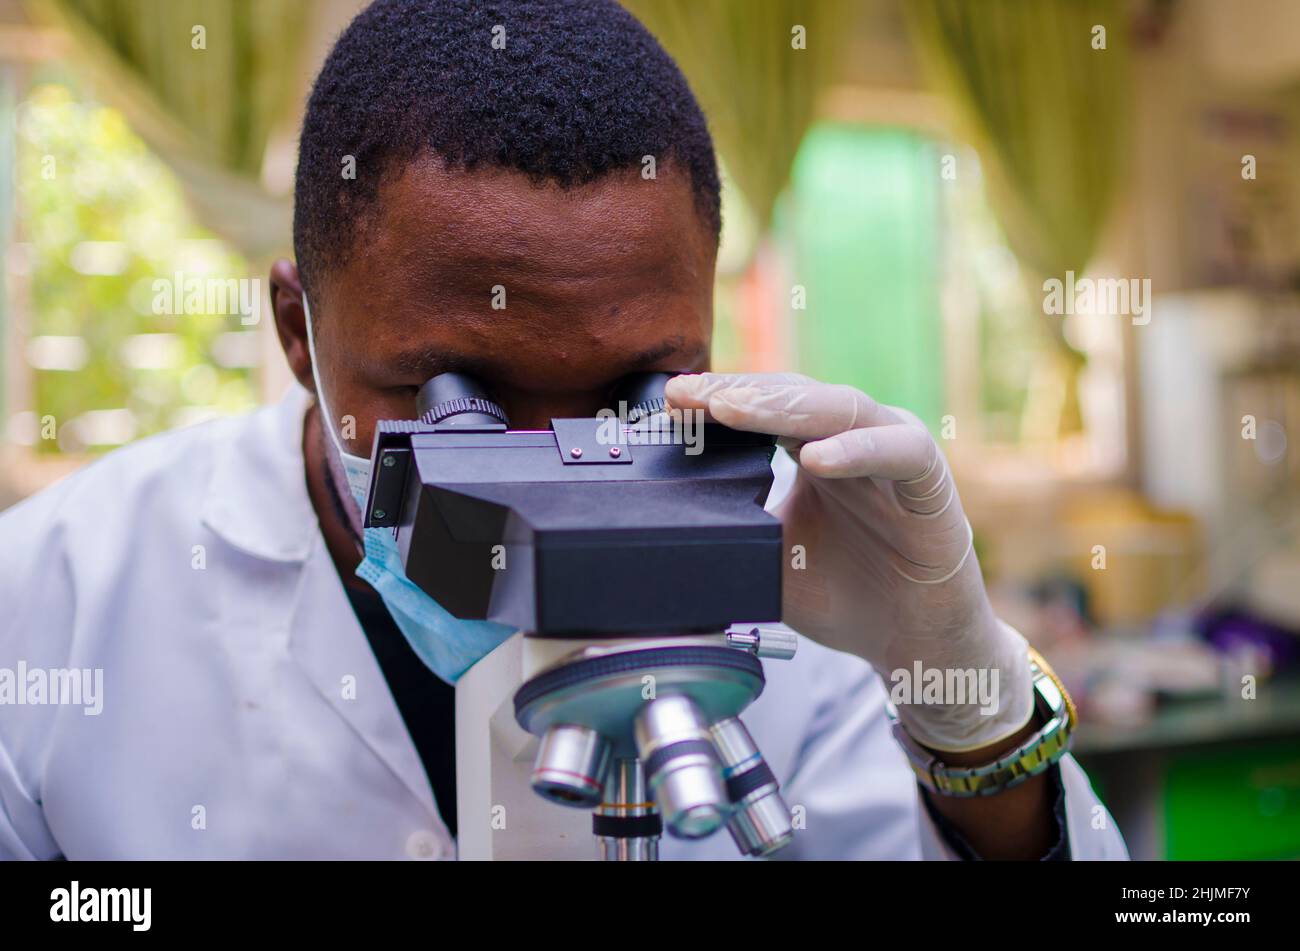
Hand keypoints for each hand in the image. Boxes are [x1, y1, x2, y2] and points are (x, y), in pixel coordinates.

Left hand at [665, 372, 1032, 751]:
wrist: (910, 645)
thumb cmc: (844, 596)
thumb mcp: (769, 559)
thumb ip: (731, 530)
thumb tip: (657, 530)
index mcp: (814, 450)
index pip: (762, 408)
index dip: (717, 400)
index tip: (667, 401)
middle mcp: (854, 440)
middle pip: (793, 396)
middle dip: (737, 393)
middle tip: (688, 395)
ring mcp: (894, 454)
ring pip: (841, 409)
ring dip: (785, 408)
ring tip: (733, 410)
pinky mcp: (931, 483)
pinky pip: (898, 451)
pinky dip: (857, 449)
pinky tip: (816, 458)